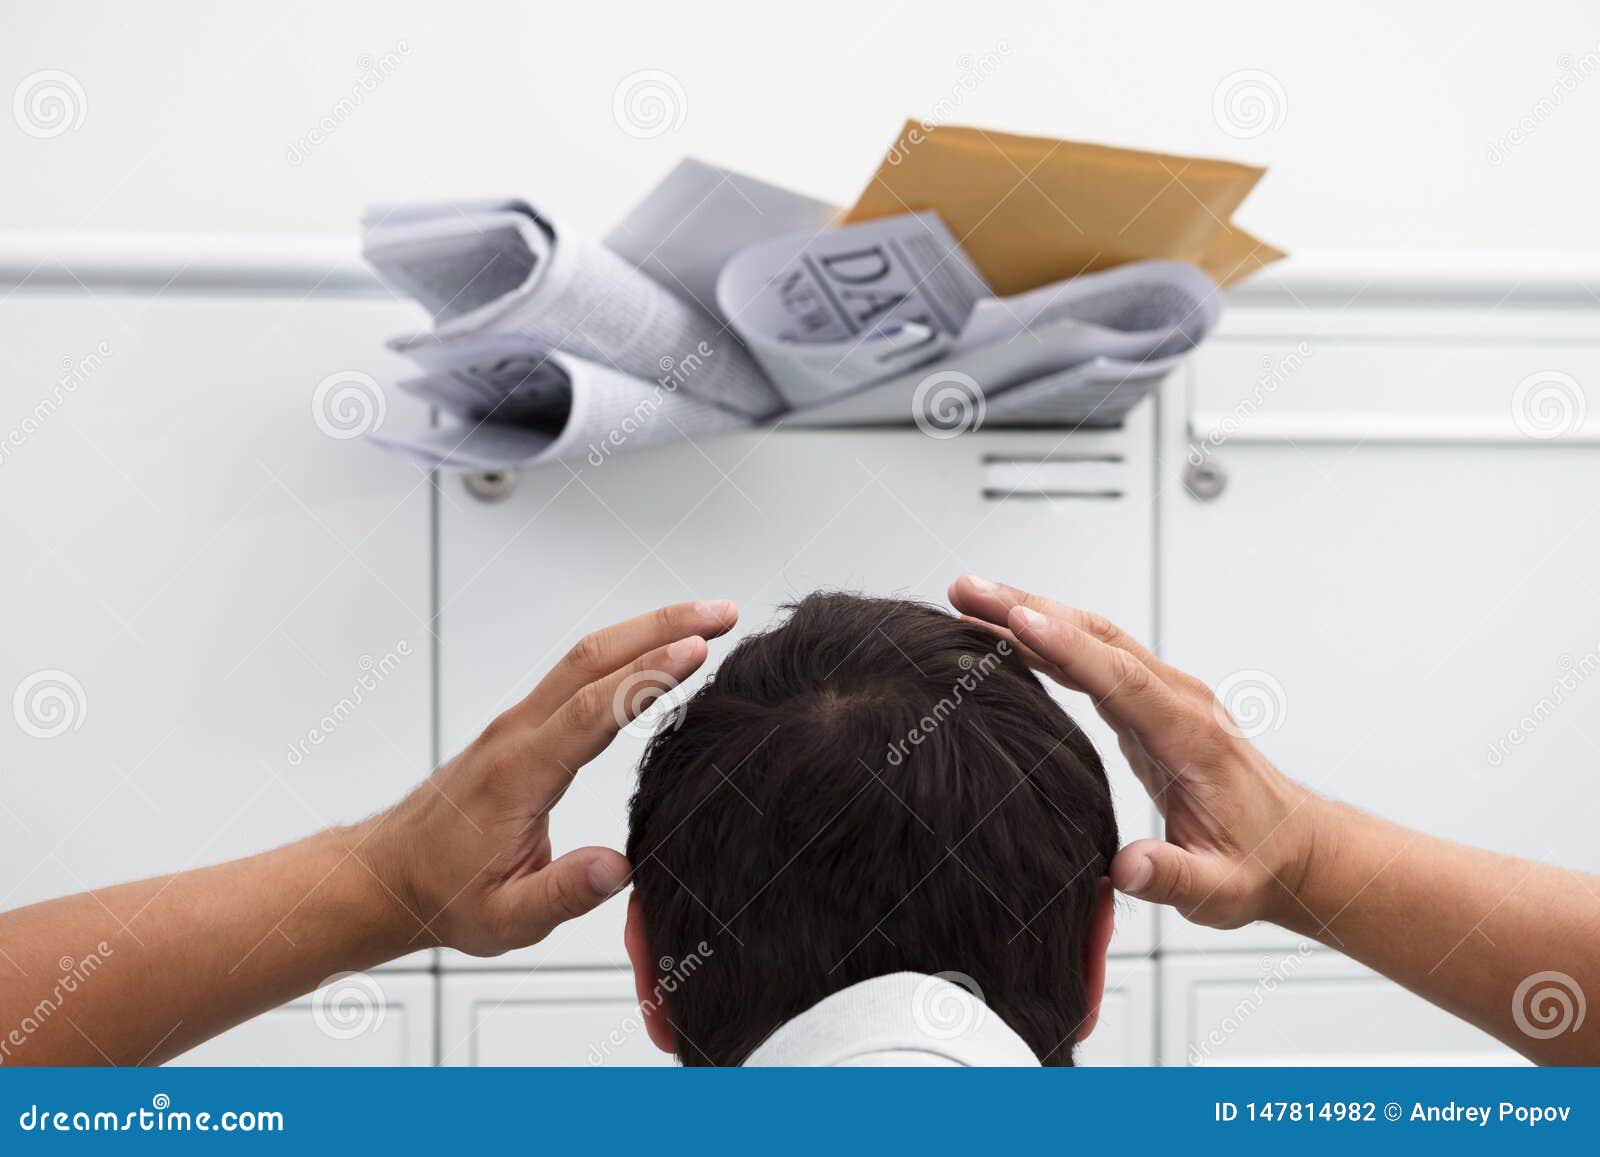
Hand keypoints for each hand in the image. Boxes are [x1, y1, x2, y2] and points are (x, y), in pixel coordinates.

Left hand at [364, 599, 737, 955]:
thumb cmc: (446, 894)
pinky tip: (660, 648)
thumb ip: (563, 894)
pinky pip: (580, 672)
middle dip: (662, 627)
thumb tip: (619, 869)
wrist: (391, 873)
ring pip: (588, 656)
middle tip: (723, 613)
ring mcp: (520, 723)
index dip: (645, 677)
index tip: (696, 650)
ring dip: (649, 630)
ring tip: (710, 620)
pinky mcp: (527, 724)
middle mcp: (518, 735)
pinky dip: (628, 650)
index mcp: (517, 776)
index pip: (589, 711)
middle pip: (594, 659)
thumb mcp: (504, 920)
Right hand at [949, 575, 1323, 929]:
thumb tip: (1127, 868)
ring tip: (968, 598)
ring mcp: (1161, 696)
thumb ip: (1173, 879)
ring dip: (1030, 612)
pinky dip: (1045, 639)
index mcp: (1192, 737)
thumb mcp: (1220, 889)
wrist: (1292, 846)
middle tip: (968, 590)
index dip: (1069, 647)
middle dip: (1030, 608)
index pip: (1123, 680)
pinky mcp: (1145, 702)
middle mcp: (1177, 702)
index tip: (1020, 620)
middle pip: (1097, 639)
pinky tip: (1003, 632)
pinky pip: (1090, 658)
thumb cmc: (1255, 863)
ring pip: (1090, 638)